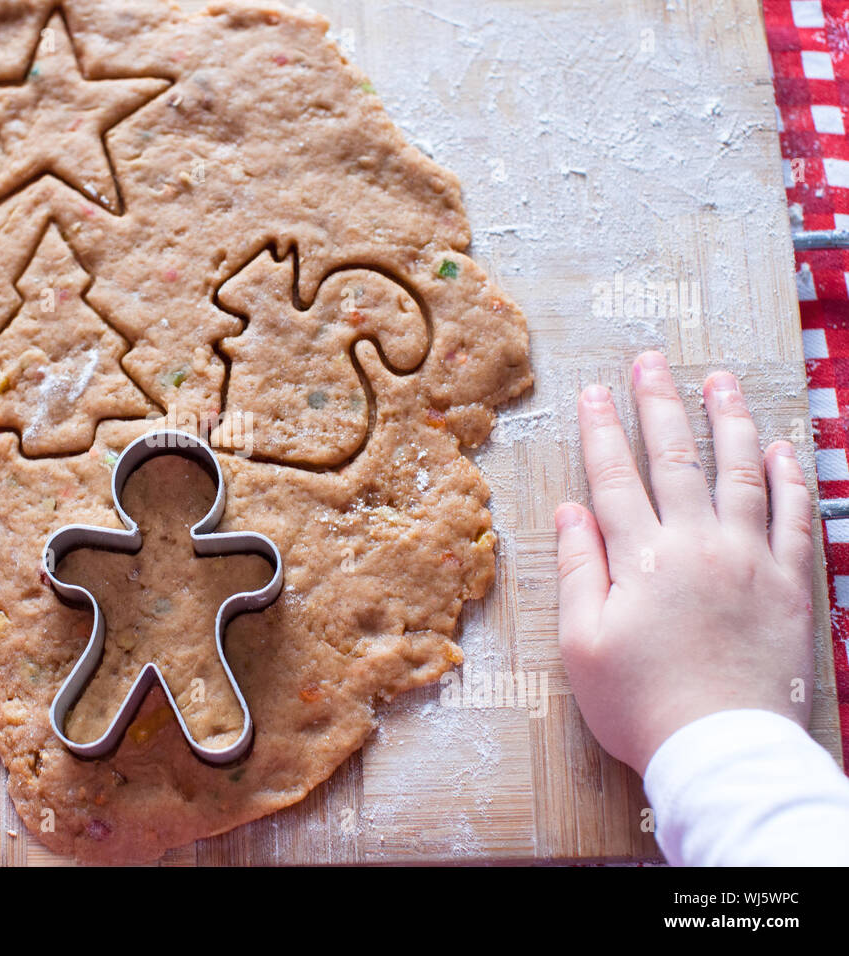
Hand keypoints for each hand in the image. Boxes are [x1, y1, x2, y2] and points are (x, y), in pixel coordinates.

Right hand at [556, 351, 815, 775]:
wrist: (722, 749)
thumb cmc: (641, 704)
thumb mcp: (583, 644)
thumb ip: (580, 571)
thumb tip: (570, 512)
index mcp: (641, 558)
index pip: (615, 477)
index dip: (601, 431)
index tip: (593, 392)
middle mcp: (697, 544)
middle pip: (675, 459)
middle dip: (659, 405)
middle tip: (651, 361)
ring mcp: (749, 559)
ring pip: (739, 472)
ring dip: (727, 420)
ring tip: (719, 380)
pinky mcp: (790, 583)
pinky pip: (793, 516)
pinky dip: (788, 476)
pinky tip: (779, 446)